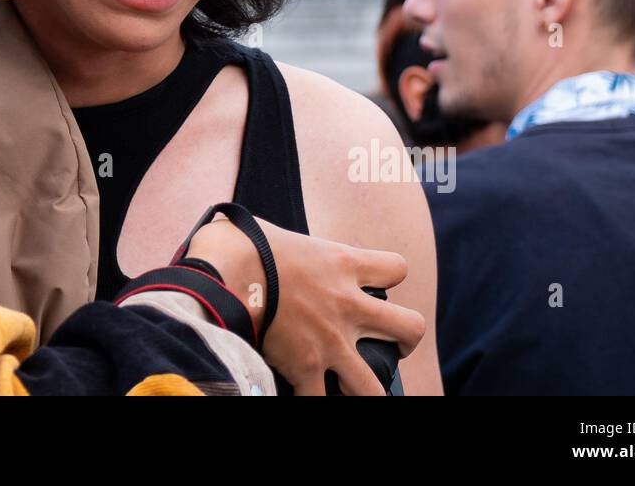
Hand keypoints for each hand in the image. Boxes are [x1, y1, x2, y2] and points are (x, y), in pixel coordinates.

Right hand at [192, 216, 425, 394]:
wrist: (225, 272)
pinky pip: (320, 400)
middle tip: (392, 345)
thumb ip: (291, 247)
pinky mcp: (307, 366)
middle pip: (409, 328)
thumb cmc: (243, 244)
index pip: (396, 267)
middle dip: (406, 341)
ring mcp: (332, 340)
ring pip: (374, 386)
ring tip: (355, 390)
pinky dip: (314, 399)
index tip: (375, 284)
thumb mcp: (281, 234)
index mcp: (343, 263)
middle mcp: (348, 304)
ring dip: (368, 391)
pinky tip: (306, 394)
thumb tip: (269, 245)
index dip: (390, 276)